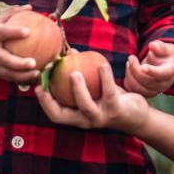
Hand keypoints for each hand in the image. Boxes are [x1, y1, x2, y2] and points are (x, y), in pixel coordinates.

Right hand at [0, 5, 40, 82]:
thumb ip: (12, 14)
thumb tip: (29, 7)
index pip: (1, 33)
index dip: (14, 32)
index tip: (28, 31)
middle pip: (3, 59)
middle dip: (18, 63)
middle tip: (33, 62)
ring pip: (6, 73)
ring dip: (22, 75)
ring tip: (38, 72)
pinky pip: (8, 78)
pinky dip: (21, 79)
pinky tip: (34, 77)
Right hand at [35, 63, 149, 133]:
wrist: (137, 116)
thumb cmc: (111, 99)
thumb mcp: (94, 88)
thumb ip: (82, 74)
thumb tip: (70, 52)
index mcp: (78, 117)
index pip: (55, 114)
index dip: (44, 102)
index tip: (36, 86)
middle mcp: (86, 120)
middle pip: (62, 116)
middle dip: (51, 100)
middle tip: (46, 80)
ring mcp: (100, 117)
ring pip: (85, 106)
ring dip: (78, 89)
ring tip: (74, 72)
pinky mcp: (115, 110)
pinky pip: (109, 92)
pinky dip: (105, 77)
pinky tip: (102, 64)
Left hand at [123, 40, 173, 96]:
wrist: (164, 64)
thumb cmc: (163, 54)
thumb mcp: (163, 48)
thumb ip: (159, 47)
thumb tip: (153, 45)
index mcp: (170, 71)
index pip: (162, 74)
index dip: (152, 71)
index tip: (143, 66)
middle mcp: (164, 84)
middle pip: (148, 81)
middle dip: (136, 69)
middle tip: (131, 57)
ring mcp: (155, 90)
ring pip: (139, 88)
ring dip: (130, 75)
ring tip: (129, 62)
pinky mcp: (146, 92)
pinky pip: (134, 91)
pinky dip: (128, 82)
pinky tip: (128, 70)